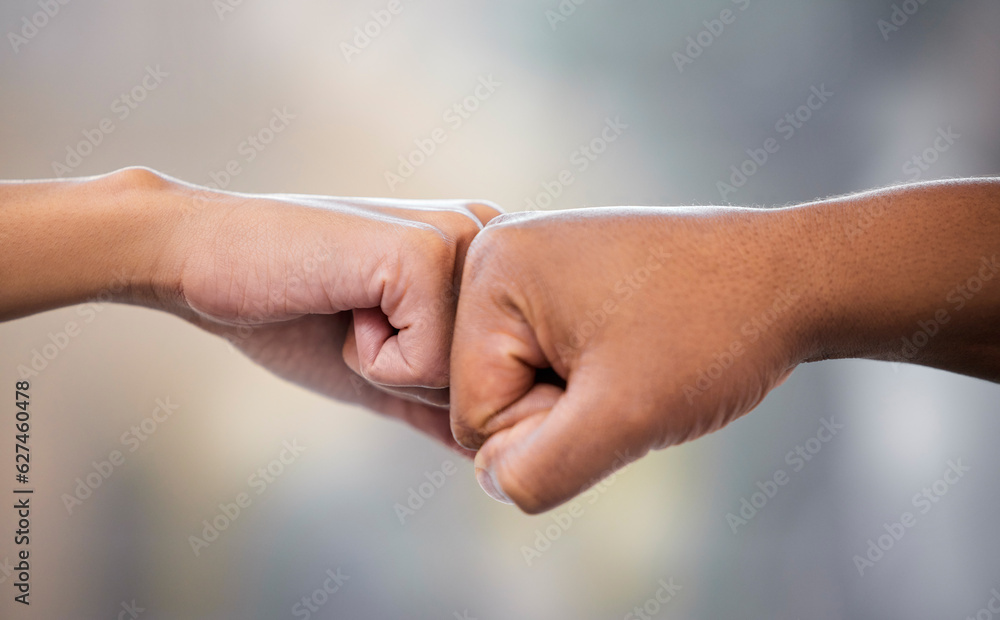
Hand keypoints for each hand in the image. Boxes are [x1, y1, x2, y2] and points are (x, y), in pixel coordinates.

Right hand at [148, 172, 501, 453]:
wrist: (206, 262)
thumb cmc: (291, 314)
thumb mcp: (383, 374)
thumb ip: (441, 407)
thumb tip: (495, 459)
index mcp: (486, 256)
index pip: (504, 373)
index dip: (430, 387)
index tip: (373, 328)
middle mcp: (489, 234)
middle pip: (492, 380)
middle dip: (416, 380)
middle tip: (357, 318)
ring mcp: (460, 238)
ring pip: (465, 379)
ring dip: (392, 370)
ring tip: (350, 310)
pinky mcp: (424, 253)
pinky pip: (427, 367)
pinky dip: (372, 360)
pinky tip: (341, 304)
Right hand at [450, 207, 810, 509]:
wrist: (790, 277)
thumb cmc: (714, 331)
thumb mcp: (623, 416)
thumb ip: (538, 471)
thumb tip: (495, 482)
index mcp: (491, 271)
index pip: (474, 415)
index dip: (548, 430)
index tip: (617, 386)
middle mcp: (500, 254)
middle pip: (491, 397)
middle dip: (561, 412)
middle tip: (631, 373)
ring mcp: (533, 263)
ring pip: (522, 385)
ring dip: (580, 398)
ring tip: (638, 359)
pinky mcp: (562, 276)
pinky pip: (547, 360)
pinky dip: (590, 377)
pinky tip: (635, 350)